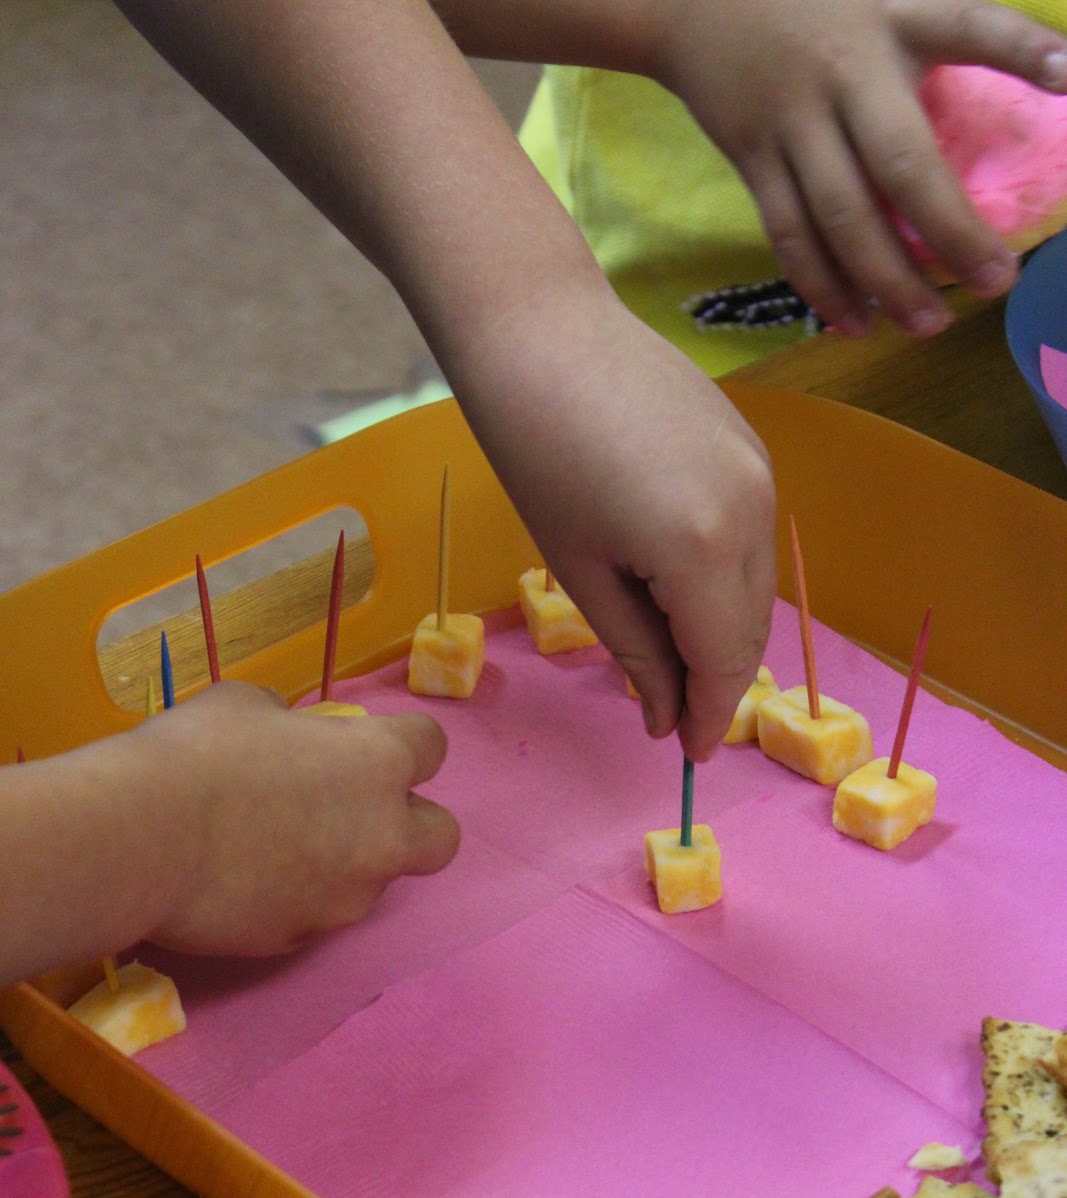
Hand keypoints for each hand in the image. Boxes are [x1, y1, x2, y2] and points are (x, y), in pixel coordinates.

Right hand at [137, 682, 458, 954]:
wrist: (139, 838)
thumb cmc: (194, 752)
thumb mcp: (242, 705)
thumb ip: (287, 721)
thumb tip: (286, 730)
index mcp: (377, 763)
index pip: (432, 746)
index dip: (403, 744)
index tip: (367, 746)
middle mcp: (381, 835)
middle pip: (440, 837)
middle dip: (410, 824)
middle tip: (356, 813)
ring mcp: (347, 897)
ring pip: (374, 883)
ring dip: (345, 865)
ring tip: (275, 850)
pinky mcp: (303, 939)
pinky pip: (316, 915)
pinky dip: (295, 900)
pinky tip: (244, 884)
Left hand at [454, 285, 776, 759]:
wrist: (544, 333)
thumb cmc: (537, 454)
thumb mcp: (581, 571)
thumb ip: (636, 651)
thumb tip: (665, 716)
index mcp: (703, 552)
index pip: (723, 663)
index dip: (709, 716)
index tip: (688, 754)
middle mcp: (753, 514)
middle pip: (750, 630)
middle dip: (718, 682)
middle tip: (676, 716)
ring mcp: (762, 475)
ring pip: (758, 588)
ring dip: (723, 633)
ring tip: (672, 657)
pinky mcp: (753, 448)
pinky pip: (754, 541)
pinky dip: (728, 582)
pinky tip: (683, 592)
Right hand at [654, 0, 1066, 334]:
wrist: (693, 1)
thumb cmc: (810, 3)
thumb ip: (934, 32)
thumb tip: (1033, 78)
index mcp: (891, 18)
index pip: (968, 25)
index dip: (1021, 49)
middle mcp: (845, 72)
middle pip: (901, 166)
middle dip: (950, 232)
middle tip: (993, 282)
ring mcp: (793, 121)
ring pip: (842, 218)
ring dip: (886, 280)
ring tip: (928, 324)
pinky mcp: (753, 158)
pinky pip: (789, 234)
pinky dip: (822, 285)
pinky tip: (854, 323)